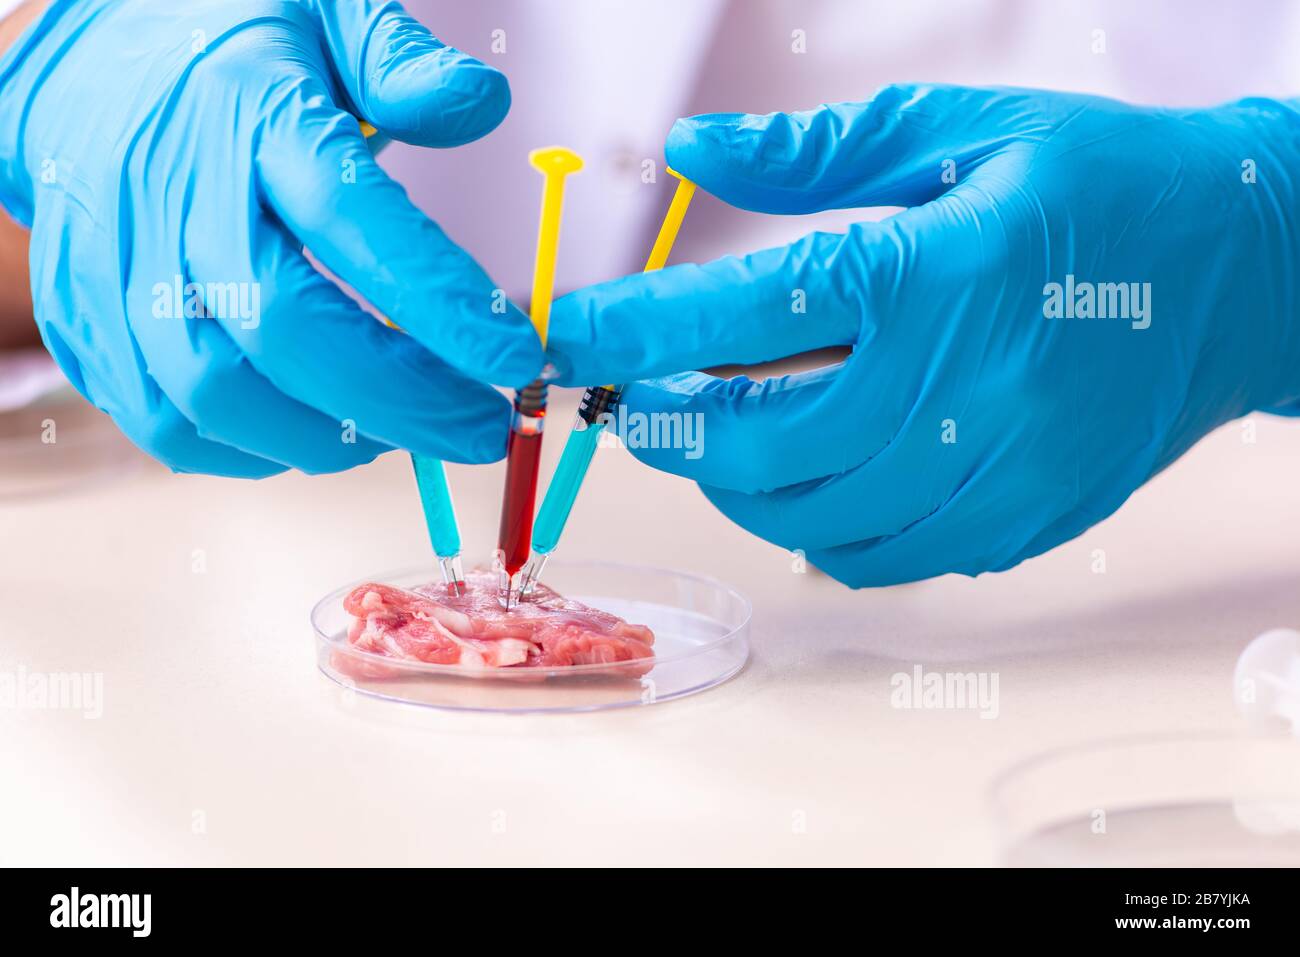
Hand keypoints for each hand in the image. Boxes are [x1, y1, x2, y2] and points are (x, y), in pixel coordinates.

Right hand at [0, 0, 541, 475]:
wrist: (82, 64)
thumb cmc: (220, 43)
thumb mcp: (322, 11)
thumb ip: (401, 62)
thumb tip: (483, 104)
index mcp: (248, 112)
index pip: (351, 218)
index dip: (441, 301)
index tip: (516, 356)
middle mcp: (175, 194)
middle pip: (284, 329)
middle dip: (399, 401)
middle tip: (480, 429)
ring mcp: (116, 264)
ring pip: (214, 392)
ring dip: (325, 437)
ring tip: (397, 434)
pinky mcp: (85, 320)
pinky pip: (161, 420)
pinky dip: (247, 450)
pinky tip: (310, 434)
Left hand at [548, 85, 1299, 585]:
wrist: (1248, 275)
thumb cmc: (1099, 184)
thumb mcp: (963, 129)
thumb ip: (815, 150)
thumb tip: (690, 147)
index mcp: (940, 271)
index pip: (750, 310)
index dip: (636, 325)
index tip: (562, 334)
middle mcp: (967, 388)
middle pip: (759, 443)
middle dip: (666, 426)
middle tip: (637, 395)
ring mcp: (1000, 473)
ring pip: (807, 516)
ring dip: (731, 478)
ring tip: (712, 429)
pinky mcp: (1024, 524)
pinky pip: (878, 556)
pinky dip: (810, 524)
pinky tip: (805, 473)